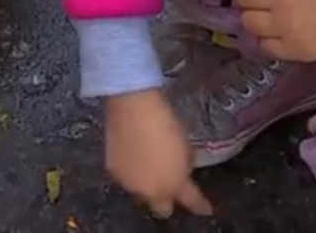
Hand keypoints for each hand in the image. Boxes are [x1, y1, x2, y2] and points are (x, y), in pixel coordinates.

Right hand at [105, 89, 213, 217]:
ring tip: (151, 167)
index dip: (198, 205)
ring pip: (139, 192)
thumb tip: (183, 176)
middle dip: (164, 200)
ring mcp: (125, 180)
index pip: (190, 202)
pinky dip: (133, 171)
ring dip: (146, 185)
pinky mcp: (110, 166)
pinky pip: (126, 176)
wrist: (133, 108)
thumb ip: (185, 170)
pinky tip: (137, 156)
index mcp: (169, 188)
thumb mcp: (186, 150)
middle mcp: (145, 192)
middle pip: (158, 207)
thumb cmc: (166, 126)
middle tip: (171, 184)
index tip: (206, 207)